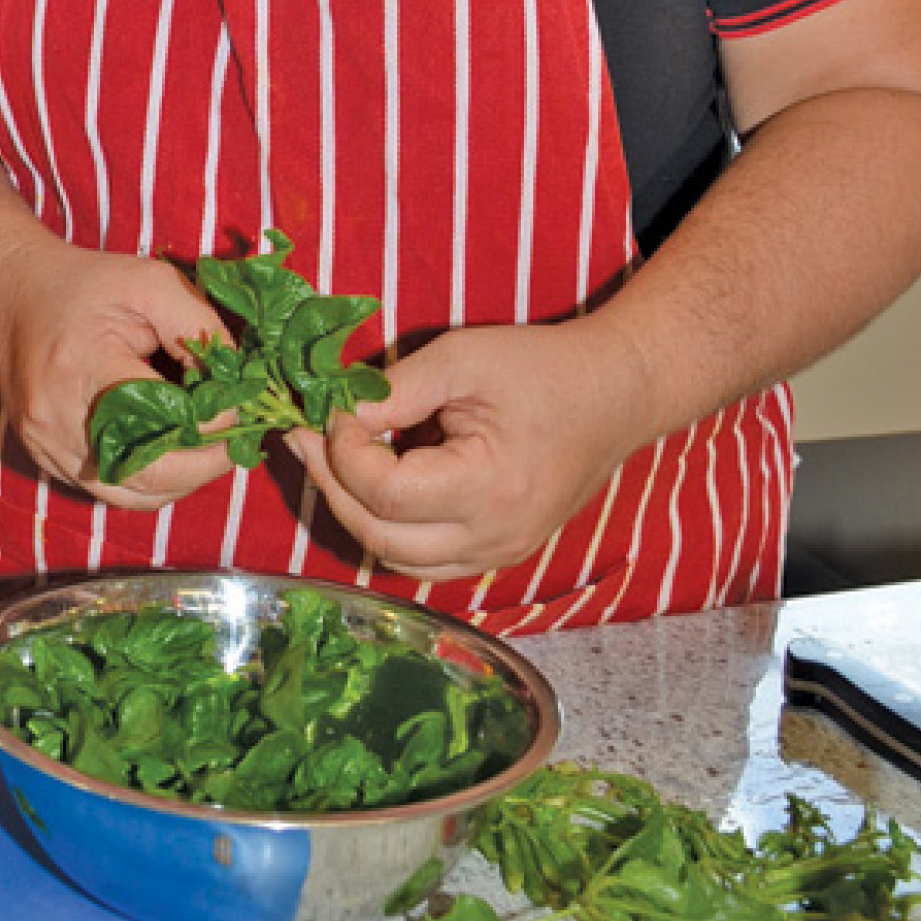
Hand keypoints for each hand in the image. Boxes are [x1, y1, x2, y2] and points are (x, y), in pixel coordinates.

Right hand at [0, 237, 239, 508]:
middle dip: (204, 464)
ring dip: (179, 480)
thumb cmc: (85, 287)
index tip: (239, 405)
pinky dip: (149, 480)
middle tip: (234, 440)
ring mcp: (48, 447)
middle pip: (149, 475)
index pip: (162, 418)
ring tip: (204, 447)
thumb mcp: (151, 283)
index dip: (212, 423)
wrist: (9, 300)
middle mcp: (56, 418)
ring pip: (132, 496)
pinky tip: (168, 450)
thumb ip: (199, 328)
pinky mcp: (47, 463)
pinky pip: (112, 491)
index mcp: (82, 365)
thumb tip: (235, 387)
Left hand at [288, 318, 650, 582]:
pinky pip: (423, 559)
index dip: (342, 452)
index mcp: (490, 490)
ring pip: (395, 560)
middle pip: (380, 539)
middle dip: (333, 485)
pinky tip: (374, 481)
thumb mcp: (461, 360)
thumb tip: (334, 415)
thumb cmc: (543, 369)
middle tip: (306, 437)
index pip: (385, 494)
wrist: (613, 393)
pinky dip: (388, 527)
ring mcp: (498, 554)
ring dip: (355, 512)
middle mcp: (494, 539)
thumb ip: (394, 391)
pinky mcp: (497, 552)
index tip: (333, 409)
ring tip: (332, 458)